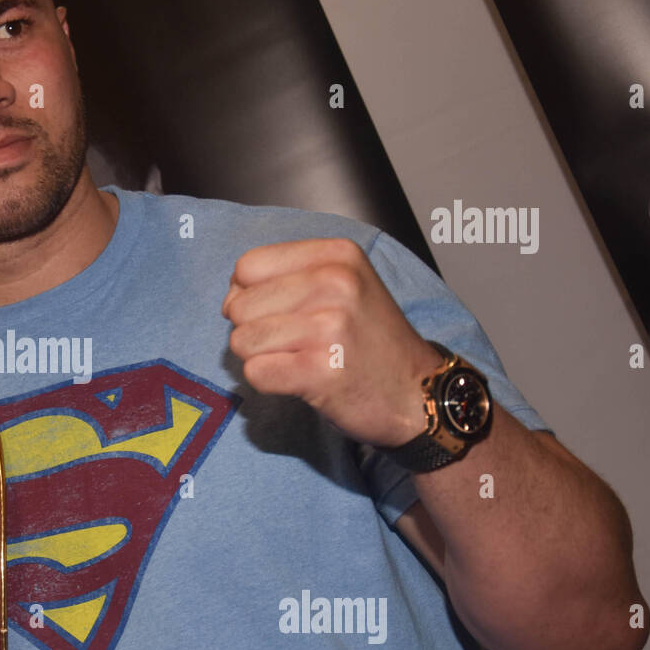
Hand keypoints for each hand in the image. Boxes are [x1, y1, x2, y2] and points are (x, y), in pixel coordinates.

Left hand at [221, 237, 444, 447]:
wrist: (419, 394)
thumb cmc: (370, 342)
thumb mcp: (344, 286)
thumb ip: (289, 277)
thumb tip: (230, 296)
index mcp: (337, 255)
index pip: (248, 266)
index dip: (247, 294)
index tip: (273, 313)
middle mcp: (336, 283)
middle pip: (239, 305)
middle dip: (253, 330)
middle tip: (293, 344)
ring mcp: (330, 327)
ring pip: (242, 340)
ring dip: (261, 358)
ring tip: (298, 360)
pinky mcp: (322, 371)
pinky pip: (256, 372)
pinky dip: (270, 382)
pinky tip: (301, 381)